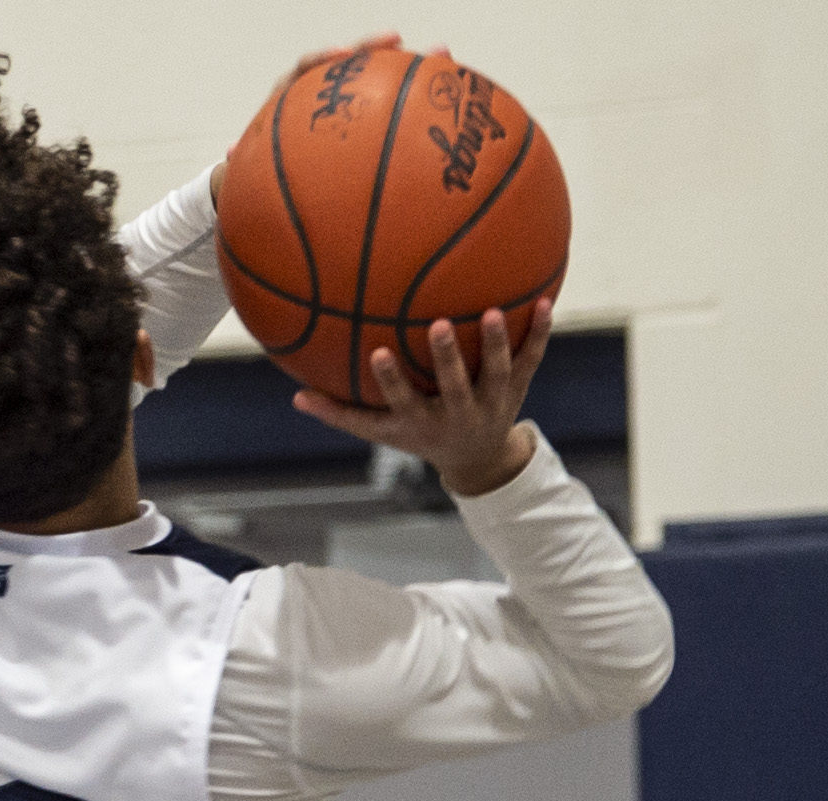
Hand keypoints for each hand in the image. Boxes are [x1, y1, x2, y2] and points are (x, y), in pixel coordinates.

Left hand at [226, 34, 449, 172]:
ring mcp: (348, 105)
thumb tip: (230, 154)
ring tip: (445, 56)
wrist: (269, 182)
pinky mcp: (366, 119)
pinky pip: (396, 111)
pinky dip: (420, 108)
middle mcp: (321, 95)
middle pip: (351, 64)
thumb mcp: (248, 170)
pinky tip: (455, 101)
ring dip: (411, 69)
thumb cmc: (257, 175)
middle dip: (375, 51)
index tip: (341, 55)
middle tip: (398, 40)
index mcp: (289, 99)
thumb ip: (243, 162)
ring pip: (380, 81)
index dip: (322, 60)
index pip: (304, 69)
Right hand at [293, 298, 554, 497]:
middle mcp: (458, 412)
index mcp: (423, 421)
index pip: (403, 401)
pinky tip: (546, 301)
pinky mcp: (517, 389)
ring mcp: (491, 401)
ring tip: (494, 311)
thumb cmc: (419, 437)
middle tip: (437, 325)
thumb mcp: (381, 431)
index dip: (391, 380)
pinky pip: (530, 359)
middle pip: (454, 385)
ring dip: (497, 343)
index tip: (378, 353)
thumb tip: (295, 397)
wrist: (478, 459)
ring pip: (497, 372)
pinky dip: (539, 333)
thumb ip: (341, 414)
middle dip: (447, 358)